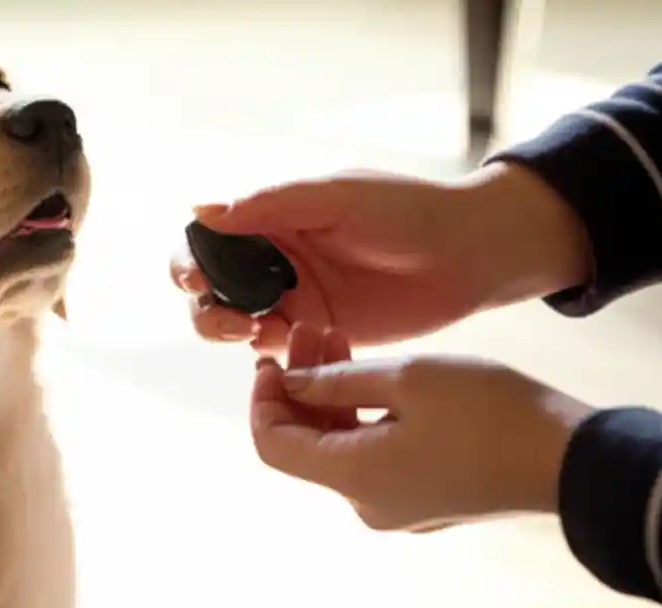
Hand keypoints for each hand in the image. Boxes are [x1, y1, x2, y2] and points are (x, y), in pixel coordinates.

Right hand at [171, 164, 590, 349]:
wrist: (471, 254)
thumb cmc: (409, 210)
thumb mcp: (337, 197)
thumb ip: (271, 206)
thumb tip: (201, 212)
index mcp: (271, 219)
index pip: (207, 242)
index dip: (189, 261)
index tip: (197, 278)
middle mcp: (274, 261)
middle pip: (208, 289)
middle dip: (203, 305)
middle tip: (231, 317)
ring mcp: (293, 300)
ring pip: (232, 323)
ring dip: (226, 329)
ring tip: (254, 331)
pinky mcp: (317, 336)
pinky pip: (273, 352)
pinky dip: (265, 355)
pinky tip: (284, 351)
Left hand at [250, 325, 593, 530]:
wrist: (573, 460)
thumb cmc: (490, 413)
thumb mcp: (406, 379)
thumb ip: (336, 381)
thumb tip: (291, 382)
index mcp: (352, 478)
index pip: (272, 444)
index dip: (262, 400)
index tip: (269, 357)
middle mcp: (366, 502)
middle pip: (305, 444)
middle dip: (299, 386)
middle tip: (308, 328)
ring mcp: (397, 504)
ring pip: (340, 445)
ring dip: (331, 395)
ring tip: (335, 336)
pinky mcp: (424, 496)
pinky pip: (374, 455)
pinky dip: (362, 414)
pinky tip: (371, 371)